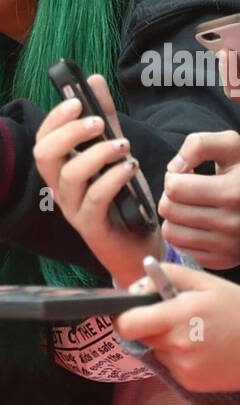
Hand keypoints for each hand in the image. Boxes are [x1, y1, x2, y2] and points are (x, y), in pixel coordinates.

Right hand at [33, 74, 163, 286]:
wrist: (139, 246)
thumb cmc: (124, 201)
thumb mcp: (115, 154)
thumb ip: (105, 119)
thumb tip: (93, 80)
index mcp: (62, 170)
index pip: (43, 140)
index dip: (55, 118)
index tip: (78, 101)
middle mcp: (61, 189)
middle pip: (44, 156)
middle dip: (68, 133)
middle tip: (98, 123)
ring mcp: (74, 209)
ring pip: (69, 176)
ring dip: (97, 155)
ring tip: (122, 147)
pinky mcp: (92, 227)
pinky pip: (95, 199)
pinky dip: (112, 179)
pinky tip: (130, 168)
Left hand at [114, 262, 239, 392]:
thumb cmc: (236, 309)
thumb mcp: (205, 283)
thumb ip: (166, 276)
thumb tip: (136, 286)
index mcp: (179, 315)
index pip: (127, 324)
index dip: (124, 318)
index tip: (130, 313)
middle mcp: (178, 344)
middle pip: (141, 336)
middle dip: (151, 326)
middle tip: (176, 318)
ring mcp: (184, 367)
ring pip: (158, 350)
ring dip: (168, 342)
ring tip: (199, 334)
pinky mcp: (190, 382)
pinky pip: (172, 366)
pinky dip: (181, 357)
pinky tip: (205, 349)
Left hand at [161, 131, 239, 269]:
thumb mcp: (232, 145)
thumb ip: (199, 144)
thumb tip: (174, 168)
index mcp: (234, 191)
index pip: (175, 188)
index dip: (174, 177)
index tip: (187, 175)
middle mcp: (233, 222)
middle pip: (170, 210)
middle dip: (171, 196)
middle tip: (186, 191)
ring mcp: (229, 245)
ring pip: (171, 232)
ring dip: (173, 216)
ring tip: (191, 206)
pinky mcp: (223, 260)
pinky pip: (181, 249)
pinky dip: (183, 235)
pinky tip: (197, 222)